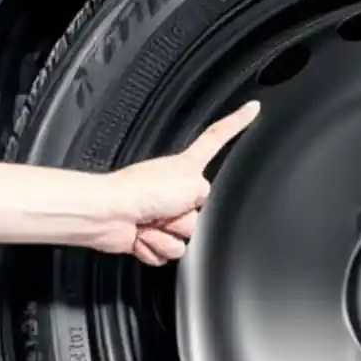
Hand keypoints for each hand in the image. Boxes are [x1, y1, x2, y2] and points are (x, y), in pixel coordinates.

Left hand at [93, 101, 260, 264]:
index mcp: (186, 167)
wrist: (109, 214)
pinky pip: (168, 253)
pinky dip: (154, 249)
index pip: (217, 139)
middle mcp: (175, 189)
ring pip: (186, 238)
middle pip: (203, 212)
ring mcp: (162, 213)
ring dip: (168, 236)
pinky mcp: (150, 235)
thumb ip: (205, 191)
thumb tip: (196, 206)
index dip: (236, 123)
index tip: (252, 108)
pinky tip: (142, 237)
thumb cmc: (141, 191)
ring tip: (151, 223)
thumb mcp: (191, 182)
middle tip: (167, 209)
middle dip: (186, 219)